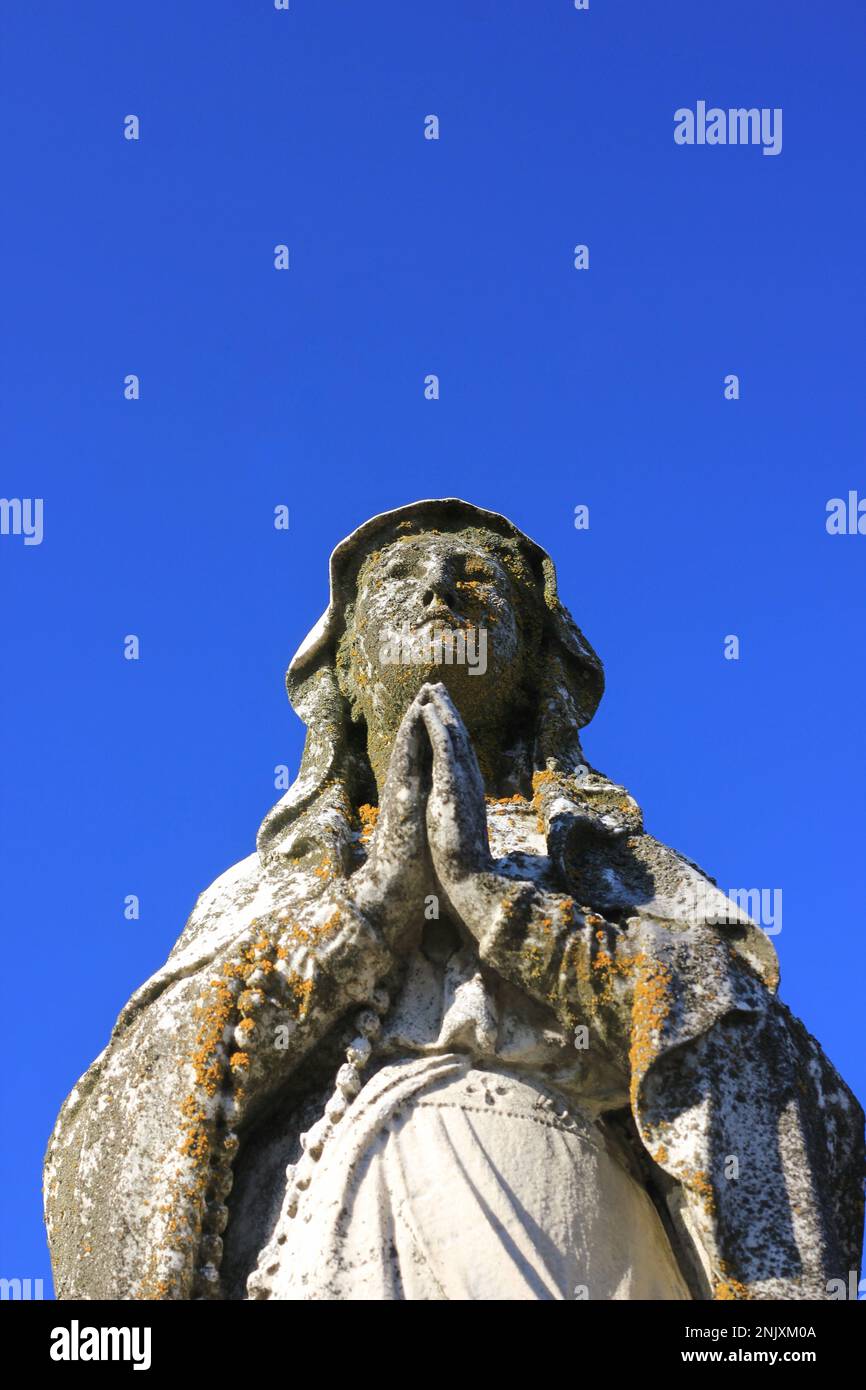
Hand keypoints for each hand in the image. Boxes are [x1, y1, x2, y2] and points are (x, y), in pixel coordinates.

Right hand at [351, 689, 434, 953]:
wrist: (394, 890)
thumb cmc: (407, 869)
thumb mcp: (415, 838)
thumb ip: (413, 821)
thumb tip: (417, 815)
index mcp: (409, 798)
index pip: (416, 759)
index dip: (422, 733)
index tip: (431, 709)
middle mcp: (402, 790)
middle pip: (411, 746)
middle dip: (419, 717)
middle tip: (429, 687)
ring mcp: (400, 791)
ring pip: (406, 747)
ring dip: (414, 719)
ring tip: (423, 693)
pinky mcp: (402, 796)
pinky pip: (407, 758)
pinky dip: (411, 736)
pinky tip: (417, 717)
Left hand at [419, 683, 493, 920]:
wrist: (470, 880)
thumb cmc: (461, 863)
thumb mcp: (456, 829)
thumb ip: (455, 812)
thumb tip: (452, 809)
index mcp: (468, 789)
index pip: (459, 750)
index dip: (451, 726)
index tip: (441, 708)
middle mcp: (469, 779)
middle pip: (458, 735)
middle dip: (447, 708)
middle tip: (437, 685)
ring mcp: (463, 781)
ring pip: (452, 735)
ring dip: (441, 708)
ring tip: (430, 687)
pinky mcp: (453, 787)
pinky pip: (443, 747)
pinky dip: (435, 725)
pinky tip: (425, 710)